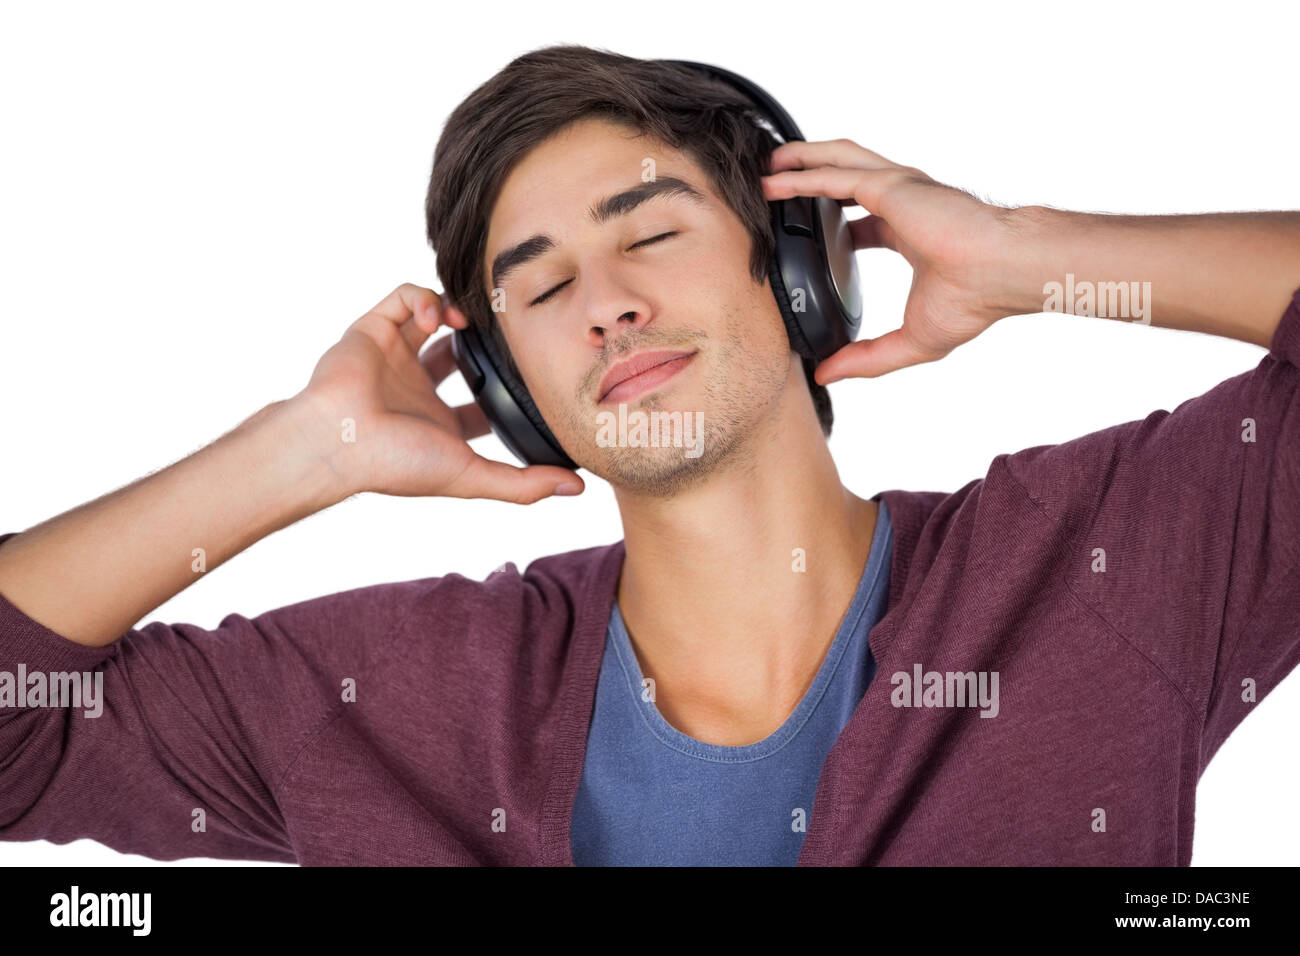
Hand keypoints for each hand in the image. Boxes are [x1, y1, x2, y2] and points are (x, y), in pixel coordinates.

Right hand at [289, 283, 583, 501]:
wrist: (338, 439)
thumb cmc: (394, 463)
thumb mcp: (469, 475)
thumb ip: (523, 484)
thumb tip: (577, 488)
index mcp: (438, 423)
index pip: (481, 402)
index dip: (506, 388)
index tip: (532, 375)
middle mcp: (417, 388)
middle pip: (460, 353)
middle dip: (483, 340)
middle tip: (508, 330)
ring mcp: (394, 357)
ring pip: (434, 318)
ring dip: (456, 311)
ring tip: (469, 320)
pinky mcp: (373, 329)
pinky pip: (404, 296)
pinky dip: (425, 296)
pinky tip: (438, 316)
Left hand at [762, 139, 1028, 380]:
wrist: (1002, 273)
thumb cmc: (975, 301)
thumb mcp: (911, 341)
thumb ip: (867, 358)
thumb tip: (825, 374)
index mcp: (909, 233)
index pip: (863, 222)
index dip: (832, 223)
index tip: (803, 233)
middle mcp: (902, 204)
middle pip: (844, 181)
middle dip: (809, 178)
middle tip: (772, 186)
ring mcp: (896, 190)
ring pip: (837, 163)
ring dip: (800, 163)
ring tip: (767, 168)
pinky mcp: (889, 187)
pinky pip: (835, 176)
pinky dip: (802, 176)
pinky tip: (775, 182)